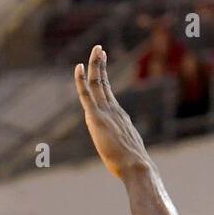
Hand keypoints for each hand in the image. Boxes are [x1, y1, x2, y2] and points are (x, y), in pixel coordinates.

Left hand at [74, 45, 152, 179]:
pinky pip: (87, 95)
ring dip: (95, 65)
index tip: (101, 65)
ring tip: (95, 49)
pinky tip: (78, 68)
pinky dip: (81, 80)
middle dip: (100, 65)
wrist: (135, 165)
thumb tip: (128, 155)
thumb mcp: (125, 151)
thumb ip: (122, 147)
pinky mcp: (97, 118)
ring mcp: (106, 112)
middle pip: (103, 83)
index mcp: (118, 116)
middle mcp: (113, 110)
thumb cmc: (132, 164)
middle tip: (99, 49)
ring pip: (97, 83)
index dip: (103, 78)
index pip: (108, 93)